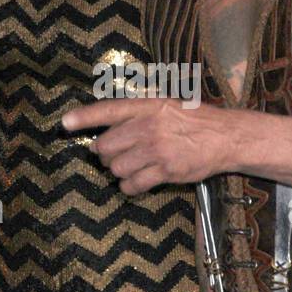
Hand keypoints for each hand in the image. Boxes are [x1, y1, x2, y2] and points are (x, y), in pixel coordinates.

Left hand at [61, 98, 231, 194]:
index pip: (108, 110)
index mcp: (148, 106)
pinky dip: (130, 186)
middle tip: (118, 154)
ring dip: (119, 171)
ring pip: (117, 168)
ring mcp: (157, 150)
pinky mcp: (166, 171)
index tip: (65, 123)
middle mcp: (149, 126)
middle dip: (106, 154)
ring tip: (133, 167)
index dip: (84, 117)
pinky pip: (133, 185)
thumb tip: (103, 134)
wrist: (226, 137)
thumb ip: (137, 114)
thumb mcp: (166, 105)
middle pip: (106, 146)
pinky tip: (139, 181)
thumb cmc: (195, 121)